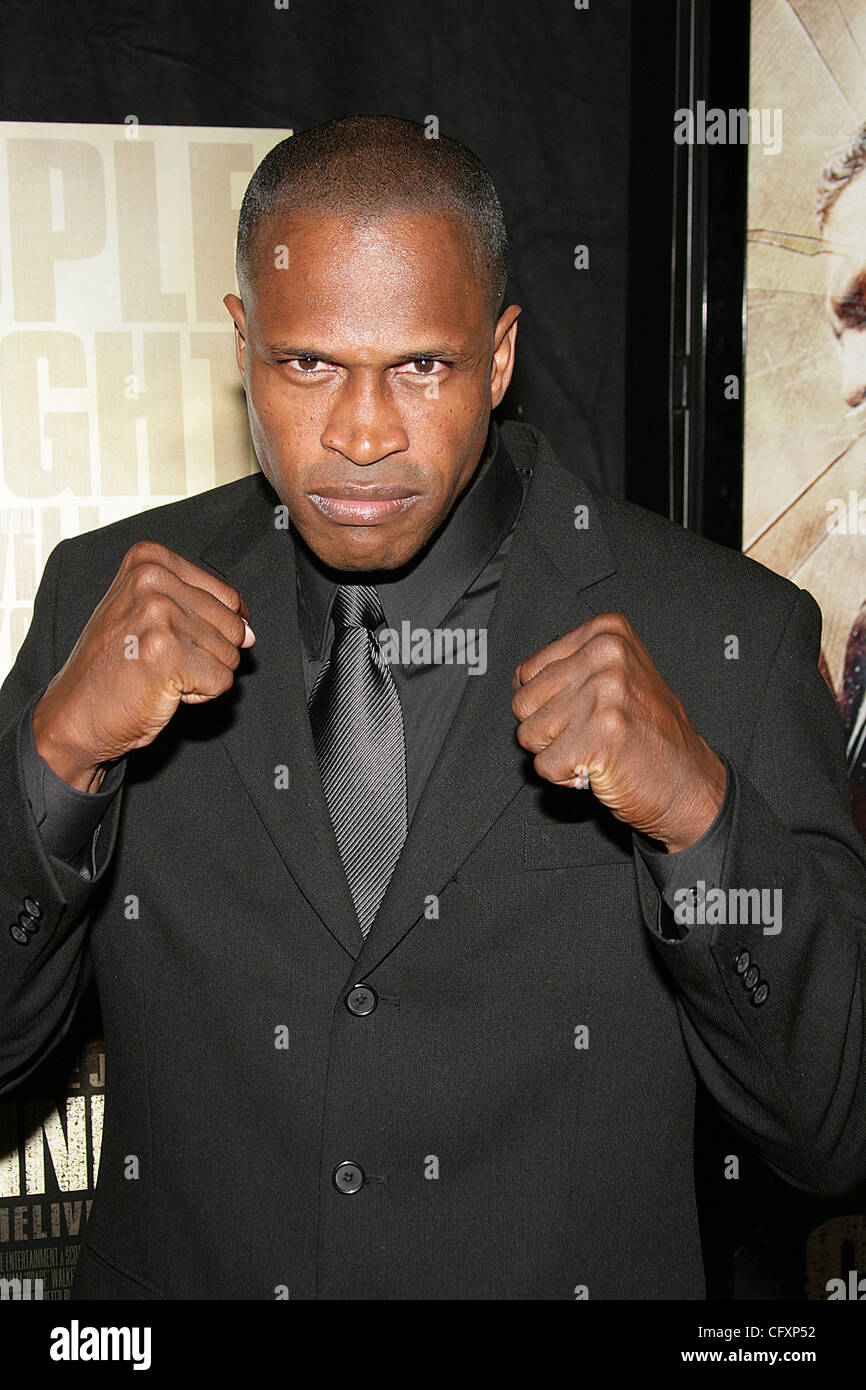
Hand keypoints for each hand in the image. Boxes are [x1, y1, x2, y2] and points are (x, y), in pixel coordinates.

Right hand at [32, 541, 254, 791]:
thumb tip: (250, 632)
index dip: (209, 630)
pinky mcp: (167, 654)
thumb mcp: (148, 613)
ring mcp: (159, 615)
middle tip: (160, 660)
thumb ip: (202, 610)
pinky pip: (222, 681)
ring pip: (230, 655)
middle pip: (232, 626)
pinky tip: (163, 689)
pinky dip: (199, 695)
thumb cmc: (113, 666)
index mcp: (149, 560)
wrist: (75, 712)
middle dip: (207, 654)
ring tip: (159, 673)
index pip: (227, 598)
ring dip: (201, 675)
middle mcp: (152, 580)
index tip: (166, 638)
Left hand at [511, 612, 725, 851]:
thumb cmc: (652, 734)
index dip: (547, 702)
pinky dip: (564, 775)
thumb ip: (571, 667)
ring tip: (594, 748)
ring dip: (556, 752)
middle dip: (549, 728)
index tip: (581, 710)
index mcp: (608, 633)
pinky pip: (544, 765)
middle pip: (524, 702)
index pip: (528, 670)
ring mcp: (604, 695)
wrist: (690, 782)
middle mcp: (606, 657)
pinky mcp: (599, 737)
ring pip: (529, 734)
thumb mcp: (619, 676)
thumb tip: (518, 680)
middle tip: (589, 734)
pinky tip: (596, 767)